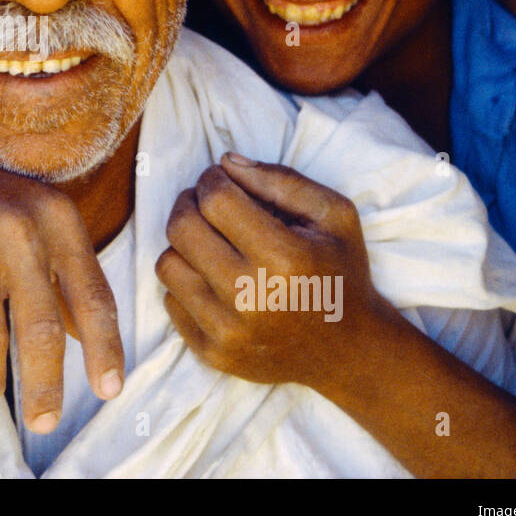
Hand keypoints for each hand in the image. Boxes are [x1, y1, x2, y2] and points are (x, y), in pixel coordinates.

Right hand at [0, 116, 123, 432]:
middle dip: (45, 384)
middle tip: (45, 419)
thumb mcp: (32, 215)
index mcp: (54, 216)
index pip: (90, 294)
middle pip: (40, 326)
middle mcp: (15, 226)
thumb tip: (83, 334)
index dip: (104, 348)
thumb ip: (61, 269)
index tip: (110, 390)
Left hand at [157, 154, 394, 387]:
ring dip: (184, 245)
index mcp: (283, 257)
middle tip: (208, 203)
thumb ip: (280, 180)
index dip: (211, 179)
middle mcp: (250, 297)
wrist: (348, 351)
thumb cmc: (340, 272)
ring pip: (167, 263)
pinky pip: (170, 300)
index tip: (221, 179)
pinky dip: (188, 283)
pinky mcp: (212, 353)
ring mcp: (226, 331)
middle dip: (189, 203)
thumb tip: (225, 163)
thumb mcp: (333, 215)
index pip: (214, 199)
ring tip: (212, 242)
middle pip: (181, 227)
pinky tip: (216, 280)